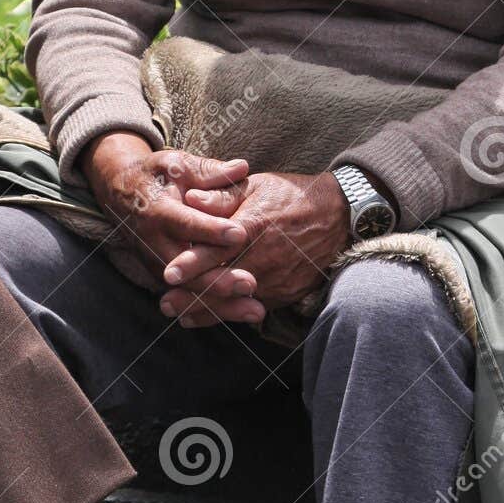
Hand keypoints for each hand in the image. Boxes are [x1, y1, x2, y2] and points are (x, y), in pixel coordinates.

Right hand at [80, 133, 263, 326]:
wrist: (122, 193)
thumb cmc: (157, 176)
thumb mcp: (179, 165)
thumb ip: (210, 171)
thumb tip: (242, 168)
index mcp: (157, 210)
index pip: (185, 223)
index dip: (211, 230)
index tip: (240, 233)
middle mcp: (153, 242)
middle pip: (185, 268)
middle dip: (218, 279)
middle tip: (251, 283)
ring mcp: (156, 264)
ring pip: (188, 291)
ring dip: (222, 304)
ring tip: (256, 310)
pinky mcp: (163, 277)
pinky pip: (189, 297)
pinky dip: (215, 309)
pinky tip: (243, 313)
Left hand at [161, 170, 350, 327]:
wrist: (337, 216)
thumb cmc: (291, 196)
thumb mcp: (256, 186)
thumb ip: (222, 195)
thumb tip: (190, 198)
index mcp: (253, 227)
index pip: (218, 249)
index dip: (193, 263)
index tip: (168, 274)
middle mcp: (265, 258)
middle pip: (223, 284)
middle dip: (193, 297)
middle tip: (166, 305)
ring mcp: (277, 279)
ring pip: (237, 302)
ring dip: (209, 311)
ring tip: (182, 317)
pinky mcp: (286, 293)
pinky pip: (253, 306)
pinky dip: (231, 312)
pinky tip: (209, 317)